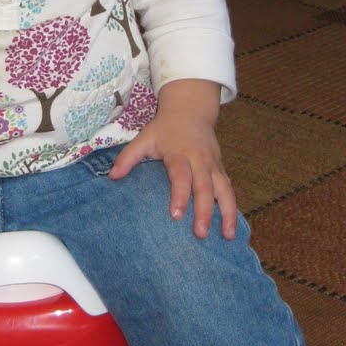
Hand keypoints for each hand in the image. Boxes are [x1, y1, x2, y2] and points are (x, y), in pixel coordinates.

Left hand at [108, 80, 237, 239]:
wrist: (191, 110)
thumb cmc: (165, 128)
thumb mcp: (144, 137)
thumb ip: (128, 157)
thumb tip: (112, 176)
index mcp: (180, 153)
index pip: (181, 175)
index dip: (180, 195)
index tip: (176, 215)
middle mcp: (200, 160)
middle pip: (205, 187)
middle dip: (204, 211)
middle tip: (200, 234)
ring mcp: (214, 165)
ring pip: (224, 190)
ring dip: (228, 213)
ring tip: (227, 236)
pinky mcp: (221, 169)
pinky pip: (229, 190)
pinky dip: (232, 208)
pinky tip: (231, 227)